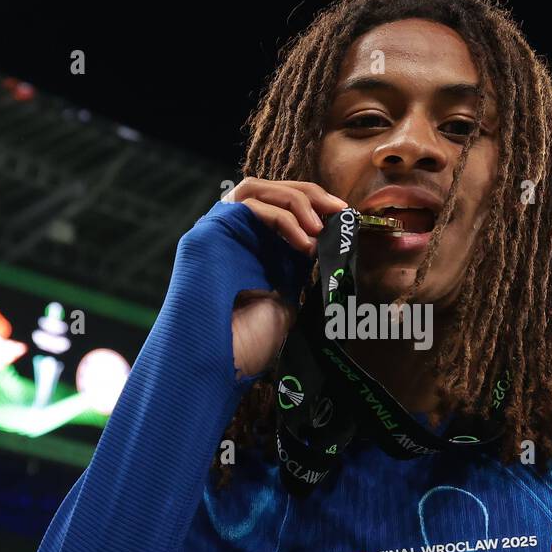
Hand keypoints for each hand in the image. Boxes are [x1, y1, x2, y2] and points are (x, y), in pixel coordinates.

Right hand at [224, 178, 346, 378]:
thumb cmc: (253, 338)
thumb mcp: (287, 288)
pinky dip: (282, 218)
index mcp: (248, 245)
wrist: (226, 362)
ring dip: (294, 201)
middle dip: (307, 194)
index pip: (278, 205)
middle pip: (268, 190)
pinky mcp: (208, 232)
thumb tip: (328, 235)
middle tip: (337, 210)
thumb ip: (297, 259)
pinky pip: (249, 206)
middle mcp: (229, 233)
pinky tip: (304, 241)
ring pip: (256, 189)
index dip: (311, 203)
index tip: (342, 213)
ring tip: (319, 229)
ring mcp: (215, 230)